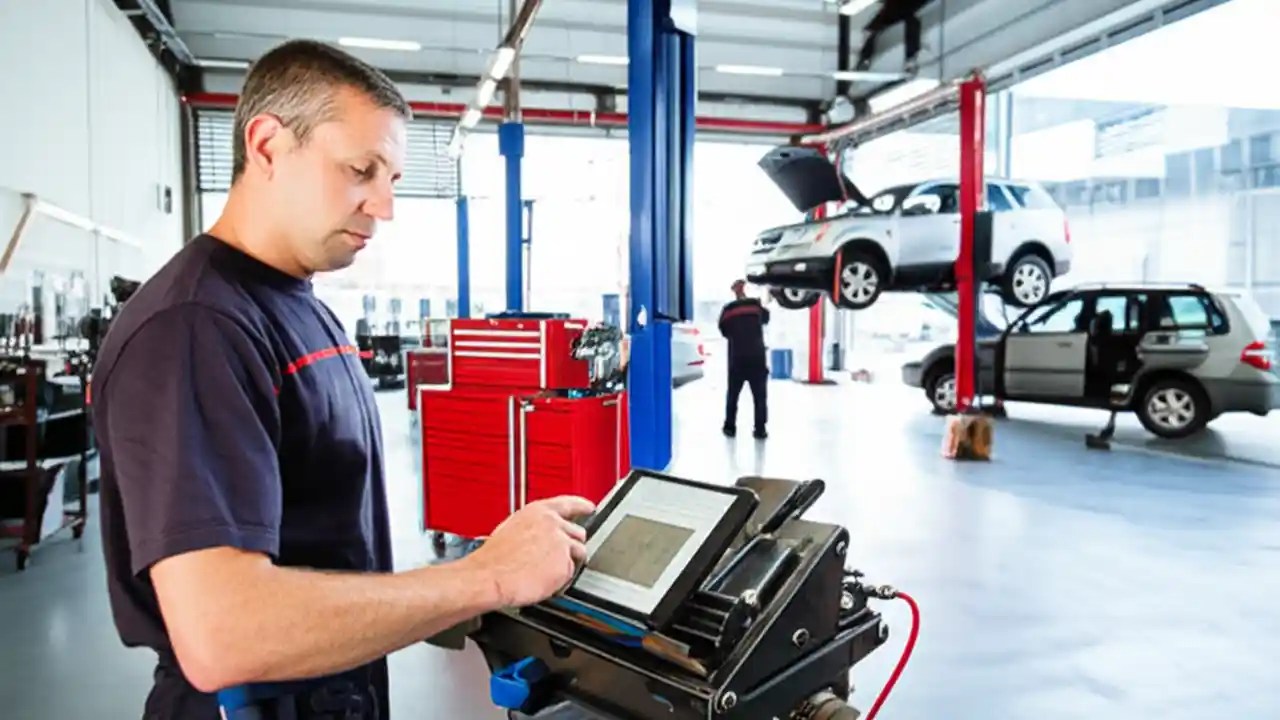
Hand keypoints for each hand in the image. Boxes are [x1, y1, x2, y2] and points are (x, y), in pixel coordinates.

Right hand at [466, 496, 595, 607]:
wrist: (490, 576)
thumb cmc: (494, 558)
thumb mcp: (511, 528)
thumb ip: (533, 527)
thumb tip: (539, 535)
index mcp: (539, 512)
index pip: (569, 504)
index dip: (582, 506)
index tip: (589, 507)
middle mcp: (554, 525)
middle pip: (578, 532)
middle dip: (572, 544)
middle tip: (559, 556)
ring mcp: (562, 544)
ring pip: (579, 553)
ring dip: (568, 562)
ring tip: (548, 572)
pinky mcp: (565, 565)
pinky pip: (571, 573)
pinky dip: (561, 579)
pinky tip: (544, 580)